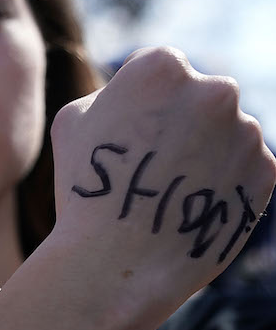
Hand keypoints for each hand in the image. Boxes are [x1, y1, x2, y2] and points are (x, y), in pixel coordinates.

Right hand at [47, 47, 275, 329]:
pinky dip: (223, 185)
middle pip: (198, 98)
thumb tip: (137, 97)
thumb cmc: (86, 191)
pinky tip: (189, 208)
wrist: (117, 263)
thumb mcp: (72, 122)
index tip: (125, 138)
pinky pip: (245, 170)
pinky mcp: (267, 171)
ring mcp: (247, 131)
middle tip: (149, 168)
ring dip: (204, 155)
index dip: (137, 106)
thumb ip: (112, 94)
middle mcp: (214, 89)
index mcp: (161, 67)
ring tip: (168, 196)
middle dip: (179, 125)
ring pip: (226, 134)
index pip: (157, 71)